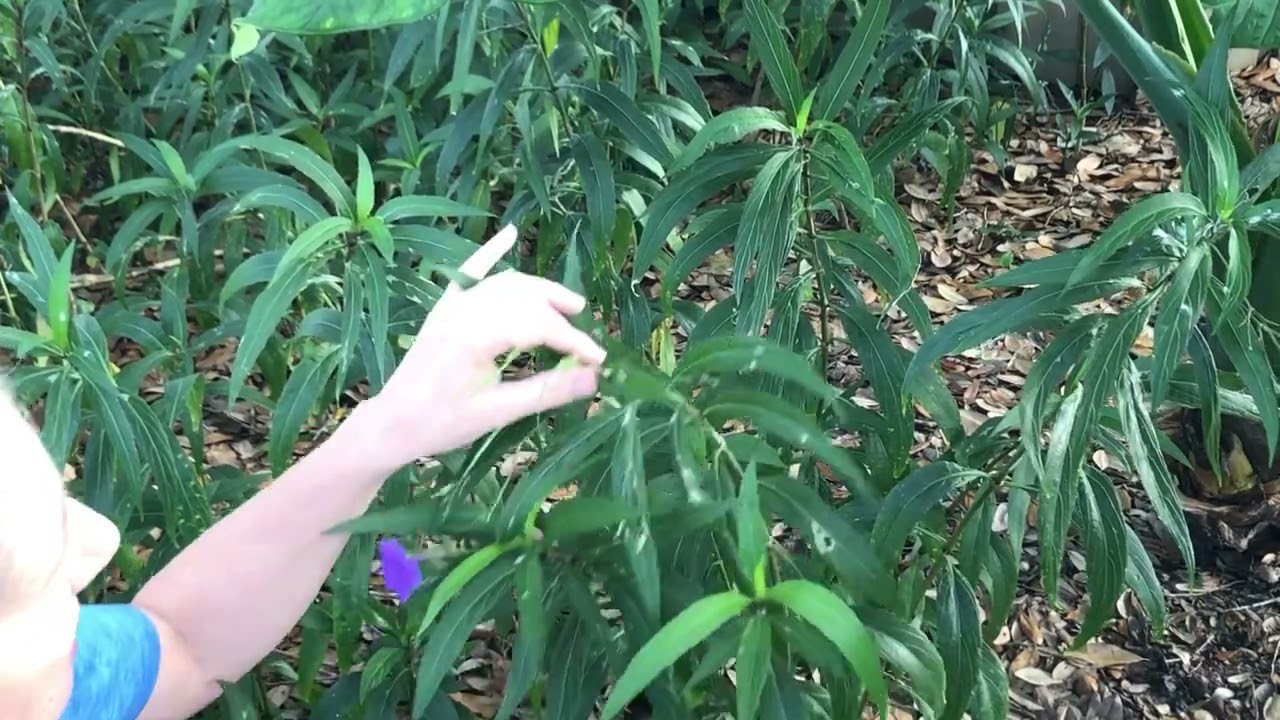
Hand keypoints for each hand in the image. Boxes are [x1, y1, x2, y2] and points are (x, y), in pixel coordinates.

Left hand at [361, 225, 606, 467]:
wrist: (392, 423)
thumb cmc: (442, 423)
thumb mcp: (498, 413)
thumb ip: (546, 392)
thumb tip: (593, 378)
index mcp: (476, 337)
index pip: (540, 326)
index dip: (574, 341)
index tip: (599, 359)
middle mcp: (465, 310)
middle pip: (527, 298)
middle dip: (561, 313)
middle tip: (588, 338)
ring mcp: (453, 305)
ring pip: (507, 284)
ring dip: (540, 290)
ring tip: (570, 306)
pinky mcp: (445, 307)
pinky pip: (471, 271)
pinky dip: (490, 251)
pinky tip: (509, 233)